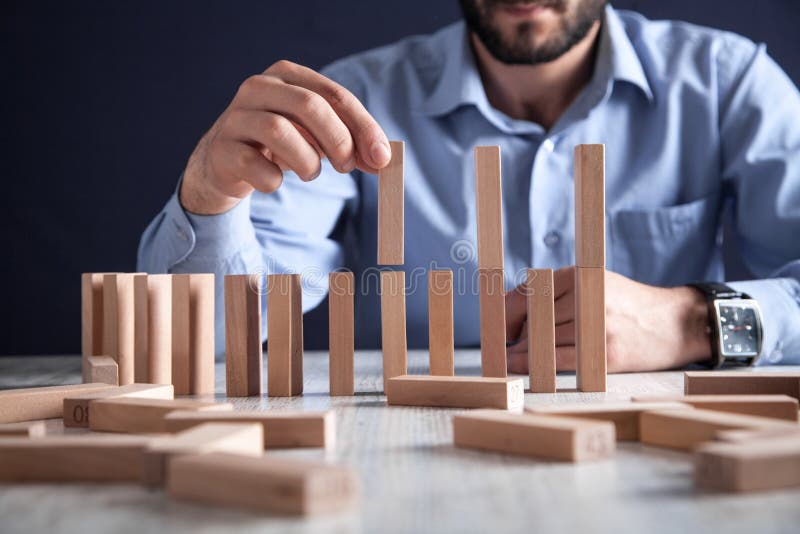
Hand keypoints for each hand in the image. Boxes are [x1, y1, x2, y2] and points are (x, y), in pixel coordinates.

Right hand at [180, 60, 390, 213]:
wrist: (225, 161)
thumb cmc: (281, 144)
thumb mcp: (317, 137)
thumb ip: (351, 144)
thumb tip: (383, 160)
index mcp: (288, 75)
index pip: (334, 95)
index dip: (363, 127)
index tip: (382, 158)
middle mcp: (258, 87)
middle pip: (309, 105)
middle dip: (338, 141)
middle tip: (347, 168)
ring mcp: (236, 116)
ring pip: (280, 131)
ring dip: (307, 161)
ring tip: (310, 172)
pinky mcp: (222, 149)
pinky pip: (255, 165)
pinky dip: (274, 180)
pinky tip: (274, 180)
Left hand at [505, 266, 711, 373]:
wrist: (677, 323)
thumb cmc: (625, 304)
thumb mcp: (591, 284)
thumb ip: (552, 293)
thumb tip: (503, 309)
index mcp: (580, 276)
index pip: (527, 294)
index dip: (506, 315)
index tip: (500, 328)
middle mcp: (588, 298)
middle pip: (532, 322)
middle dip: (519, 336)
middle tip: (512, 345)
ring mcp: (598, 327)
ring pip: (542, 342)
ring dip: (527, 353)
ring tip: (522, 356)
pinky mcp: (607, 354)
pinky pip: (560, 362)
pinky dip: (536, 367)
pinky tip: (524, 368)